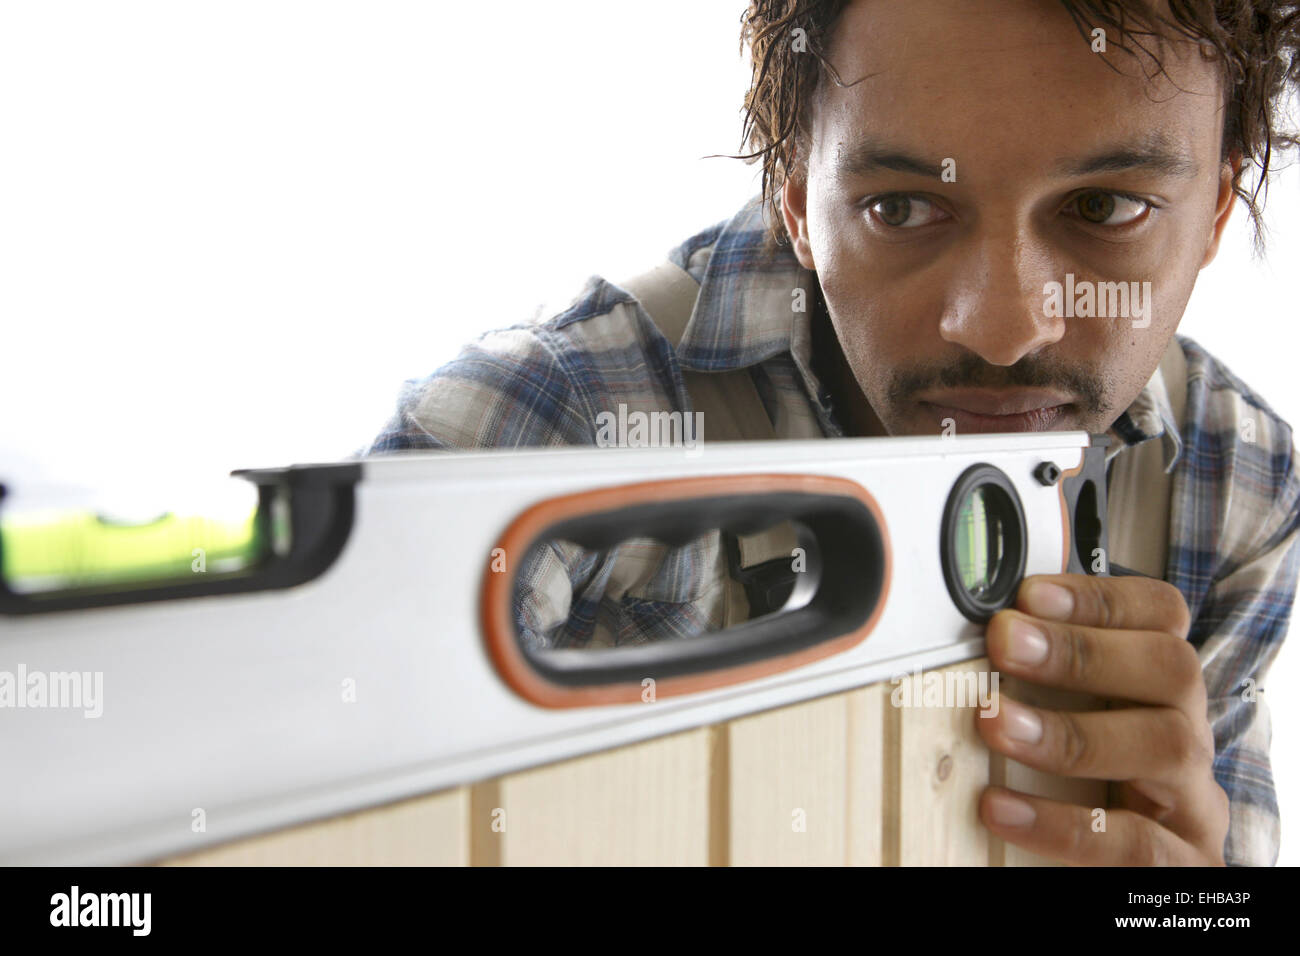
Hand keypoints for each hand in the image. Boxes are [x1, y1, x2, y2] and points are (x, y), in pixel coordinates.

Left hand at [974, 573, 1228, 864]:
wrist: (1118, 873)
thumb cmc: (1082, 786)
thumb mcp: (1062, 720)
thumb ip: (1029, 679)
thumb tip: (953, 636)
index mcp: (1163, 687)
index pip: (1161, 615)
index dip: (1099, 597)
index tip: (1028, 594)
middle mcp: (1189, 732)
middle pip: (1172, 668)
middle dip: (1081, 651)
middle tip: (1003, 643)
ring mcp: (1195, 801)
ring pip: (1166, 746)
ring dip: (1071, 731)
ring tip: (994, 723)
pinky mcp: (1187, 864)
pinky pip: (1136, 844)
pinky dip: (1063, 825)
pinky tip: (1000, 808)